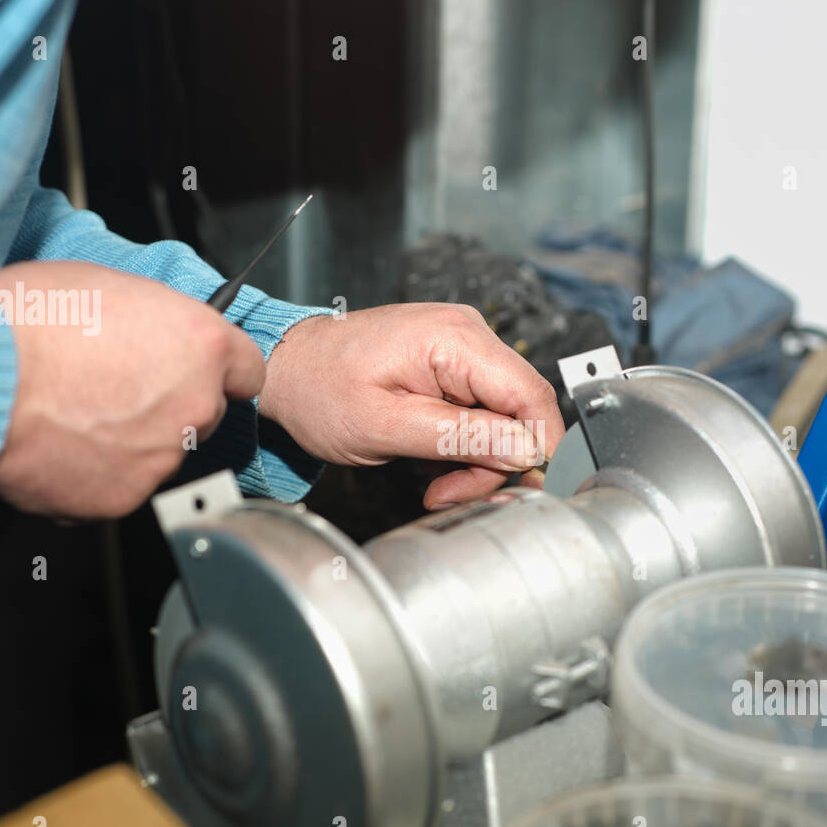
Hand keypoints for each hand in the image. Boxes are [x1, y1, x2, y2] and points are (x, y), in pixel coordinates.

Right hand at [0, 261, 265, 517]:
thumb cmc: (26, 320)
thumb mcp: (107, 285)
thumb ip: (153, 318)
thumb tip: (153, 329)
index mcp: (202, 345)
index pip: (246, 369)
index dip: (216, 368)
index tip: (197, 370)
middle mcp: (195, 405)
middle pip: (205, 413)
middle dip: (170, 404)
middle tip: (116, 387)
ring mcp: (162, 456)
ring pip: (162, 452)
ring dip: (132, 439)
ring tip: (77, 412)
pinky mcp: (124, 497)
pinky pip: (120, 484)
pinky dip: (96, 472)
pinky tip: (62, 442)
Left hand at [260, 303, 564, 508]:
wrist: (288, 370)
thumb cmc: (320, 389)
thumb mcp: (386, 427)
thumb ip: (458, 438)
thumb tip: (523, 450)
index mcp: (454, 339)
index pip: (532, 395)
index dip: (538, 449)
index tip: (523, 488)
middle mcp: (467, 334)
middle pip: (520, 411)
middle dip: (494, 463)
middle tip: (452, 492)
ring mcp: (462, 347)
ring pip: (503, 418)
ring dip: (476, 460)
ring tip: (434, 480)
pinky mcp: (453, 364)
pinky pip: (482, 412)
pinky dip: (464, 445)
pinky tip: (431, 457)